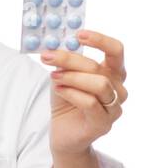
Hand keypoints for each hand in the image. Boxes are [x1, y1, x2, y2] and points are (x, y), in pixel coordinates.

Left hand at [38, 30, 127, 156]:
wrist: (63, 133)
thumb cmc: (67, 102)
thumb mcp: (64, 76)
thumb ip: (65, 62)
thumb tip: (55, 43)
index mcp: (114, 74)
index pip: (116, 51)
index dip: (100, 40)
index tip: (78, 34)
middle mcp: (119, 90)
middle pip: (100, 67)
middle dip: (71, 59)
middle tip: (48, 56)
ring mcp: (114, 108)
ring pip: (99, 84)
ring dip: (73, 77)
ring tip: (54, 76)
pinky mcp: (103, 124)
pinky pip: (90, 103)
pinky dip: (72, 94)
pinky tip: (59, 90)